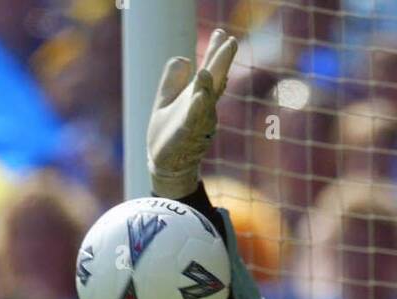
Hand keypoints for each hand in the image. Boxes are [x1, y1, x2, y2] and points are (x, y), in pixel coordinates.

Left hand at [147, 28, 237, 198]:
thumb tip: (185, 58)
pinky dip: (196, 109)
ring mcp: (196, 123)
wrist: (166, 165)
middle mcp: (203, 109)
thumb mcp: (166, 98)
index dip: (217, 53)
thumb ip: (173, 78)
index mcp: (199, 97)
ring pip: (205, 102)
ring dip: (207, 86)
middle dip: (221, 63)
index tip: (222, 34)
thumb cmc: (168, 132)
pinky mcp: (184, 136)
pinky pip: (192, 121)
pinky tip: (198, 96)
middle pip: (214, 82)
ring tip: (206, 70)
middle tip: (230, 42)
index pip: (211, 71)